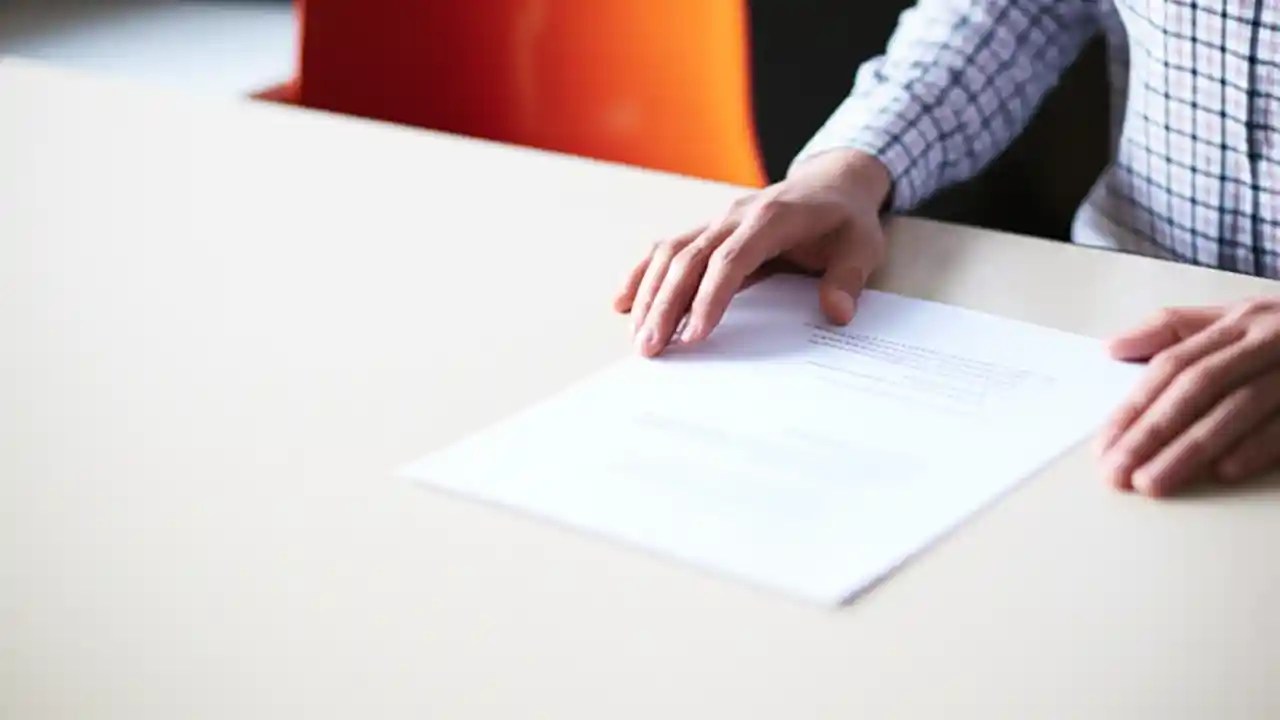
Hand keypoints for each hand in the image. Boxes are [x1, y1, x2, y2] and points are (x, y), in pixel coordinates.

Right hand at [613, 149, 891, 356]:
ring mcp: (717, 221)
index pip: (731, 259)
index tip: (696, 335)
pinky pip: (668, 249)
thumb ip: (848, 279)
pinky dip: (644, 275)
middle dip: (666, 305)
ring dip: (650, 294)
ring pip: (671, 253)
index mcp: (772, 218)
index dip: (710, 297)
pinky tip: (624, 303)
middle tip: (651, 348)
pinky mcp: (708, 230)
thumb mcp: (863, 246)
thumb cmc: (845, 219)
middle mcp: (735, 215)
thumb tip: (837, 312)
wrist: (832, 182)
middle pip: (690, 258)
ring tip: (638, 338)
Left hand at [1097, 299, 1279, 495]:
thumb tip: (1113, 347)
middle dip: (1151, 432)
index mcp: (1239, 322)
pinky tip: (1226, 472)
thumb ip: (1177, 329)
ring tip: (1155, 483)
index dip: (1133, 407)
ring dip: (1192, 448)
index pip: (1171, 366)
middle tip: (1118, 475)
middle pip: (1196, 386)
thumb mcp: (1242, 317)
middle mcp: (1268, 340)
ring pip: (1238, 407)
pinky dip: (1259, 445)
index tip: (1104, 448)